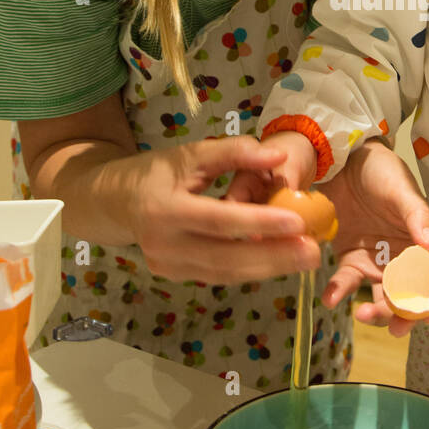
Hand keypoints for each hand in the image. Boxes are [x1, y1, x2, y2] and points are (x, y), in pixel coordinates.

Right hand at [124, 136, 320, 283]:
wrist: (115, 202)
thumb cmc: (156, 172)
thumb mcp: (190, 154)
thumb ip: (233, 152)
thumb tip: (277, 155)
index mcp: (164, 210)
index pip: (219, 220)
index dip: (259, 223)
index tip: (297, 222)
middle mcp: (163, 245)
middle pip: (226, 257)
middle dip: (273, 257)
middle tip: (313, 251)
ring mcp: (168, 266)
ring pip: (225, 273)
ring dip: (269, 268)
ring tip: (306, 258)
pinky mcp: (175, 276)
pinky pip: (219, 276)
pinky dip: (250, 270)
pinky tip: (280, 261)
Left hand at [318, 138, 428, 336]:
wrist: (343, 160)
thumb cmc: (383, 172)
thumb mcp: (403, 191)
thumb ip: (419, 219)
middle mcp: (407, 261)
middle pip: (415, 300)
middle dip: (406, 317)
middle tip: (394, 325)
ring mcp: (378, 264)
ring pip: (383, 300)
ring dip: (376, 312)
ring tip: (361, 312)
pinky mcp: (350, 261)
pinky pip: (346, 284)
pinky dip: (338, 293)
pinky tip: (330, 296)